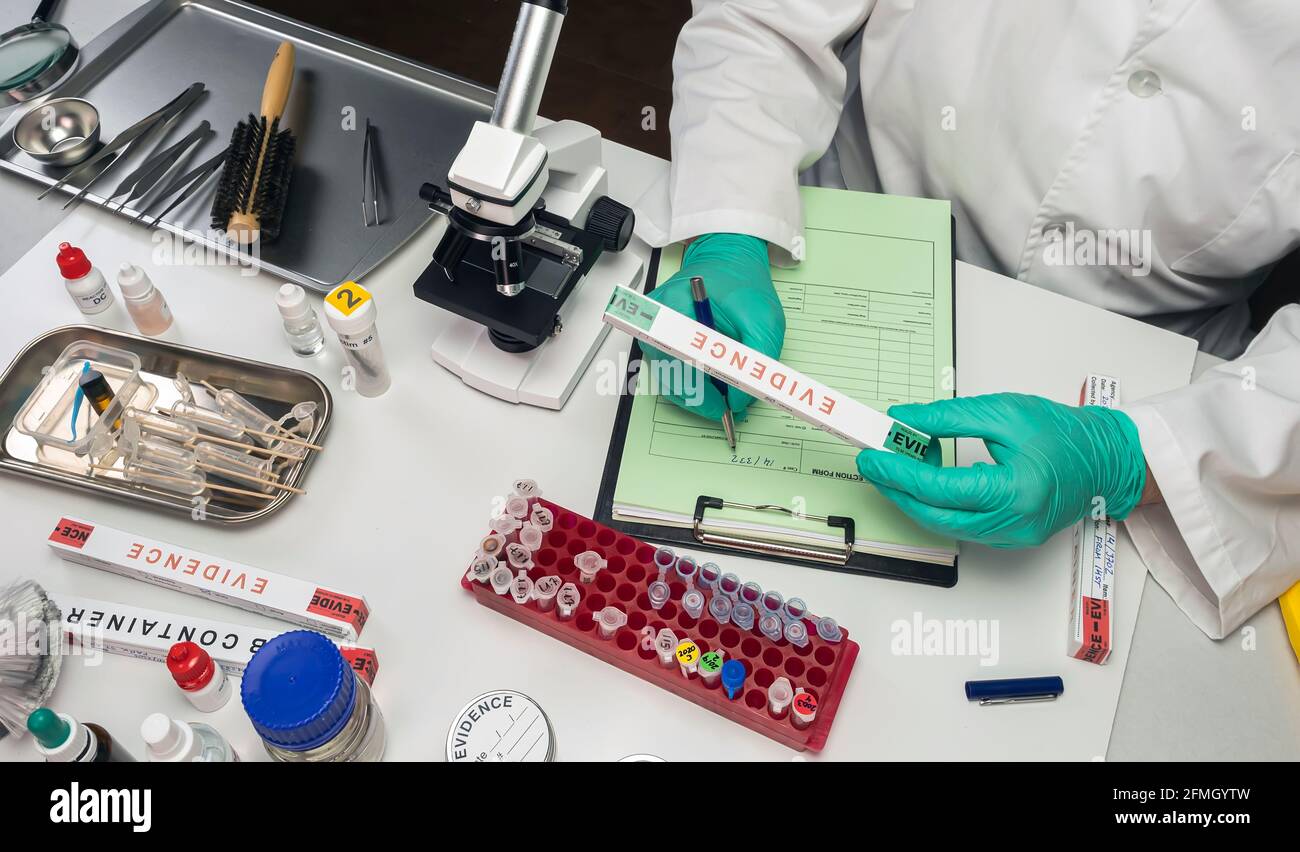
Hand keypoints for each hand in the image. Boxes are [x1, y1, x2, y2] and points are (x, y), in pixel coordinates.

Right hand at [644, 233, 784, 418]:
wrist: (728, 263)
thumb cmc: (741, 285)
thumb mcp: (764, 318)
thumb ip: (756, 359)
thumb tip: (740, 399)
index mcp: (672, 308)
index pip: (681, 361)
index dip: (704, 391)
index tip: (727, 406)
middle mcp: (655, 323)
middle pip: (670, 377)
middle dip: (703, 398)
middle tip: (729, 408)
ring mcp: (655, 334)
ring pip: (671, 382)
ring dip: (699, 395)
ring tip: (726, 395)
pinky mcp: (662, 344)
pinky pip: (674, 376)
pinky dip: (696, 386)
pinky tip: (716, 385)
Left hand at [855, 393, 1146, 547]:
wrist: (1104, 458)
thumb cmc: (1064, 433)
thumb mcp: (1002, 412)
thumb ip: (947, 418)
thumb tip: (904, 420)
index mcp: (1017, 490)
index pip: (941, 489)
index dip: (900, 474)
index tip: (874, 457)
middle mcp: (1014, 522)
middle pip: (936, 515)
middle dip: (898, 491)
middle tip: (874, 465)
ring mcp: (1012, 536)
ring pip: (945, 525)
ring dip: (915, 499)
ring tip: (897, 469)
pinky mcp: (1010, 537)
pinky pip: (962, 525)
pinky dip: (939, 505)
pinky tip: (927, 481)